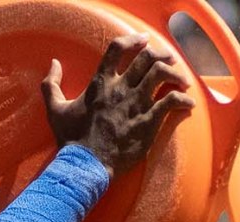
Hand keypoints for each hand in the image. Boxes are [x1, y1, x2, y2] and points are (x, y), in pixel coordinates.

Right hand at [43, 34, 193, 170]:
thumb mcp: (55, 108)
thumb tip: (53, 64)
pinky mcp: (148, 123)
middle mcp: (120, 89)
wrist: (86, 165)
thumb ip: (51, 84)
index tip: (144, 39)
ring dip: (176, 73)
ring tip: (182, 81)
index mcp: (100, 83)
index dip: (133, 39)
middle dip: (162, 54)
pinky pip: (171, 102)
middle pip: (147, 58)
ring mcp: (135, 105)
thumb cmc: (71, 139)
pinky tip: (188, 104)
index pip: (118, 48)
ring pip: (162, 74)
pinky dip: (183, 100)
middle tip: (169, 59)